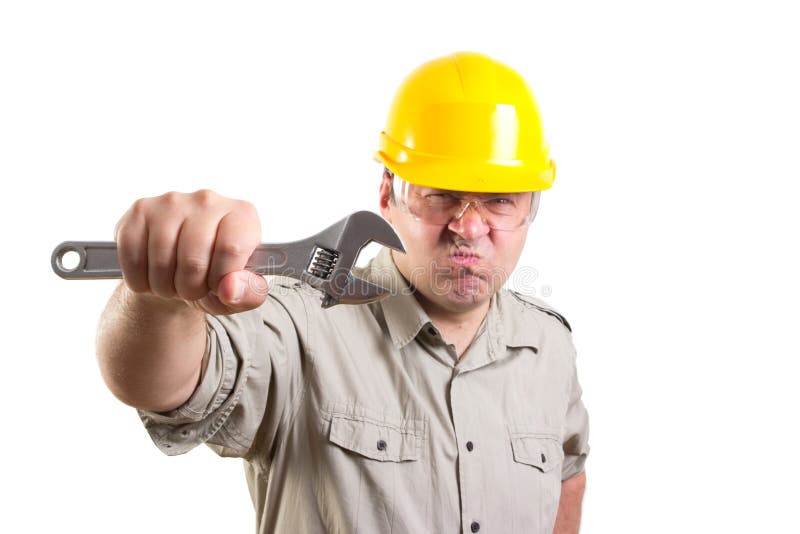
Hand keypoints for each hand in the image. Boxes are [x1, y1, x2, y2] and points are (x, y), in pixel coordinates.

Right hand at [114, 189, 267, 314]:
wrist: (182, 271)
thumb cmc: (218, 278)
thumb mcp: (243, 293)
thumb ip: (249, 293)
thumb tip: (230, 289)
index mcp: (242, 214)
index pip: (231, 250)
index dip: (221, 280)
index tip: (219, 286)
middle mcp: (208, 199)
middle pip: (193, 260)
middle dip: (191, 289)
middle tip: (194, 290)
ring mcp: (172, 202)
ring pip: (161, 261)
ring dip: (165, 287)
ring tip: (175, 284)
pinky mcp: (140, 210)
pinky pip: (133, 258)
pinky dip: (140, 280)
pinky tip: (153, 275)